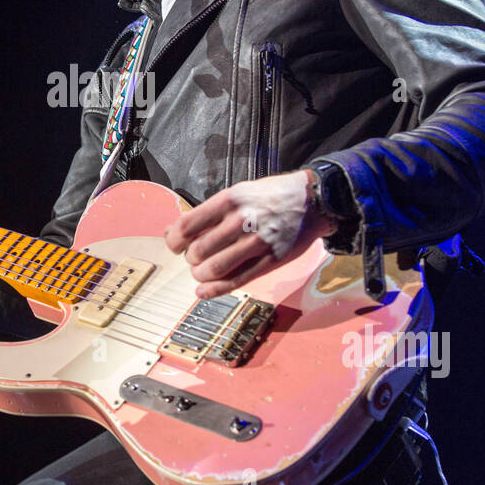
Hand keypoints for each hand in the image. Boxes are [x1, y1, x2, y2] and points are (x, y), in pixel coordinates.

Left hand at [163, 171, 335, 298]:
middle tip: (195, 256)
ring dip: (200, 274)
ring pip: (213, 269)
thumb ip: (209, 212)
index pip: (187, 226)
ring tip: (202, 271)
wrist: (311, 200)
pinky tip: (203, 291)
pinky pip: (236, 281)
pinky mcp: (270, 261)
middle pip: (197, 251)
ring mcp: (257, 243)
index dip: (174, 240)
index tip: (175, 244)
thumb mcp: (238, 192)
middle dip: (190, 258)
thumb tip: (173, 230)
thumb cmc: (269, 196)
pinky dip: (214, 290)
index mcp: (229, 200)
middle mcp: (241, 221)